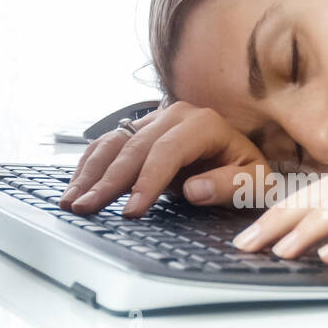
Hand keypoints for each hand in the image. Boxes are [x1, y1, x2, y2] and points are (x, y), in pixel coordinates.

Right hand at [60, 100, 271, 216]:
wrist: (241, 161)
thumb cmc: (248, 175)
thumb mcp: (254, 184)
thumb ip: (229, 186)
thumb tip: (194, 189)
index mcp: (204, 124)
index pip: (167, 151)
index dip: (147, 181)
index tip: (132, 211)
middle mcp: (174, 116)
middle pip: (133, 148)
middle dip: (108, 181)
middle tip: (88, 208)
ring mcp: (152, 122)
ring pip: (113, 144)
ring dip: (89, 174)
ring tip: (72, 202)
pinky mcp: (137, 133)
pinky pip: (106, 146)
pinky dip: (87, 167)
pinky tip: (75, 188)